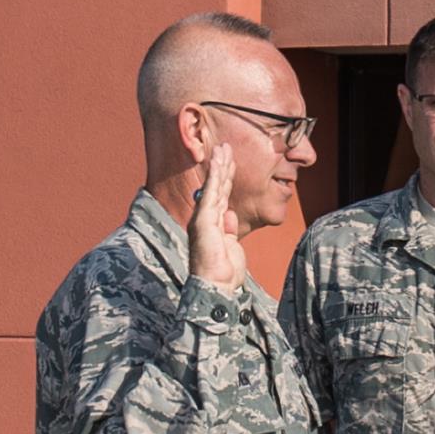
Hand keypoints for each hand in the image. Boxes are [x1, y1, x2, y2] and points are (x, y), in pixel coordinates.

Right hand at [188, 140, 245, 290]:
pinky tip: (218, 162)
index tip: (230, 161)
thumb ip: (230, 229)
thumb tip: (230, 215)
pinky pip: (211, 193)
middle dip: (222, 166)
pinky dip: (215, 176)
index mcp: (213, 224)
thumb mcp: (232, 246)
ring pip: (213, 187)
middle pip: (216, 187)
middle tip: (226, 147)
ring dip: (219, 166)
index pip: (221, 196)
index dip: (225, 178)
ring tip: (223, 148)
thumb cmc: (224, 272)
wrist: (217, 286)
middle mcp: (205, 218)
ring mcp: (202, 218)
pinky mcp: (202, 220)